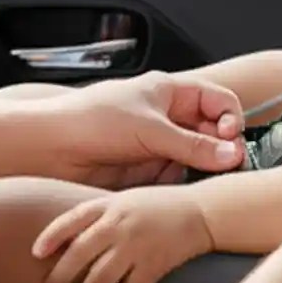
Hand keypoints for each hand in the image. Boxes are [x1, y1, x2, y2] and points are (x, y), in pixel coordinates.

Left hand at [32, 186, 213, 282]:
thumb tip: (71, 242)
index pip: (71, 218)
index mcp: (111, 205)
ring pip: (100, 281)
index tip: (35, 254)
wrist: (205, 210)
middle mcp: (120, 224)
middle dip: (60, 279)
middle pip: (78, 255)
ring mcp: (137, 245)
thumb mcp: (130, 200)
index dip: (51, 236)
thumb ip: (104, 215)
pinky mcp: (155, 264)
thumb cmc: (164, 206)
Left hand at [45, 71, 246, 188]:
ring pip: (198, 156)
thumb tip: (233, 155)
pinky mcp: (148, 168)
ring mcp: (159, 143)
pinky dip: (186, 183)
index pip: (218, 101)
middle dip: (223, 148)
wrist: (48, 148)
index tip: (231, 139)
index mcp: (170, 92)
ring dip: (206, 168)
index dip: (230, 119)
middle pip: (212, 131)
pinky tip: (186, 191)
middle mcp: (168, 116)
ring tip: (209, 181)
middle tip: (229, 166)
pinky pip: (179, 175)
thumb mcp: (150, 130)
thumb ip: (193, 145)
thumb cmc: (92, 122)